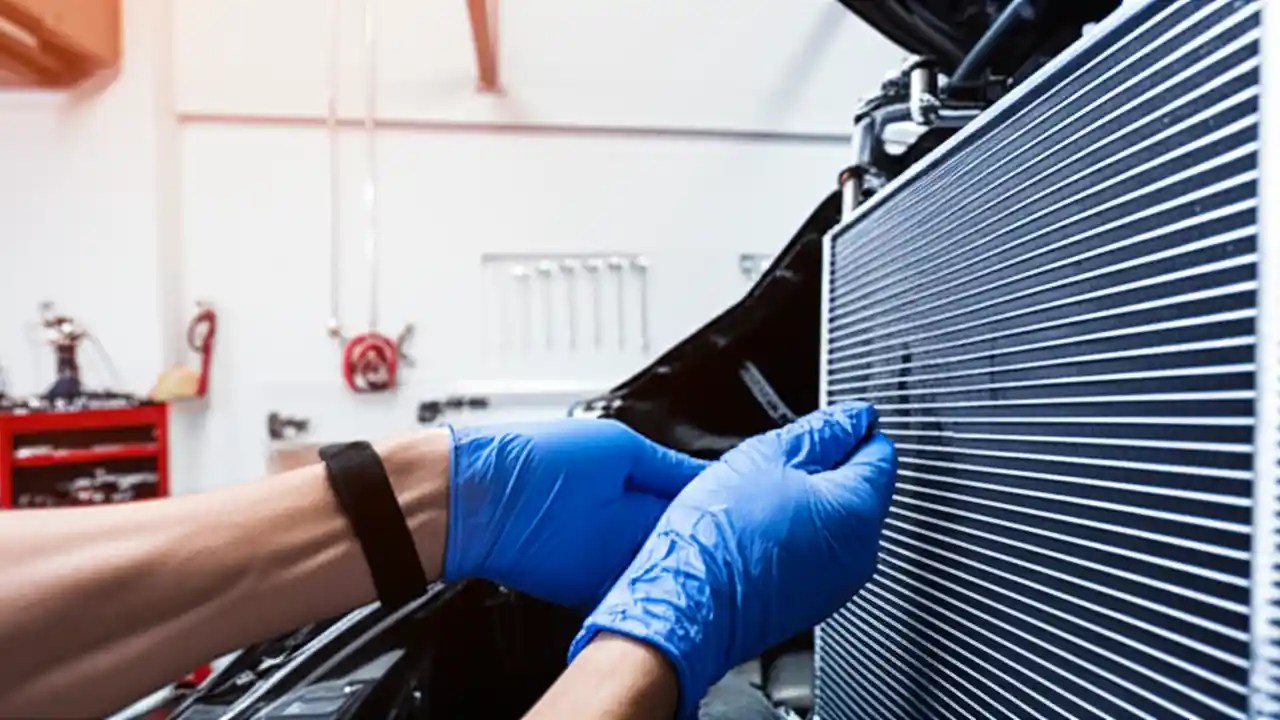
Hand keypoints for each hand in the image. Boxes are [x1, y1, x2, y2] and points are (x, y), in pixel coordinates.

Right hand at [445, 419, 710, 608]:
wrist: (469, 501)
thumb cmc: (533, 473)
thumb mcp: (618, 446)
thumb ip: (668, 464)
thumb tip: (707, 472)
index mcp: (650, 533)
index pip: (712, 518)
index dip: (725, 494)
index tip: (739, 478)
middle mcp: (634, 568)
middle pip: (688, 540)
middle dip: (698, 515)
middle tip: (702, 480)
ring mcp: (608, 580)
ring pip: (653, 551)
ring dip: (660, 527)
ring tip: (640, 494)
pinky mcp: (583, 584)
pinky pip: (622, 560)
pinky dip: (626, 540)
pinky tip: (610, 514)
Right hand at [568, 403, 896, 717]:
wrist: (687, 605)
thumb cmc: (720, 538)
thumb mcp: (765, 457)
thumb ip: (819, 432)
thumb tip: (851, 418)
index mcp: (859, 510)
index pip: (879, 451)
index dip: (849, 429)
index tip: (823, 426)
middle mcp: (860, 552)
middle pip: (858, 489)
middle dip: (823, 468)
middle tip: (776, 464)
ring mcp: (837, 583)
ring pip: (834, 523)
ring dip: (805, 504)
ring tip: (758, 501)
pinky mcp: (811, 602)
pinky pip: (815, 555)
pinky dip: (793, 538)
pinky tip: (754, 534)